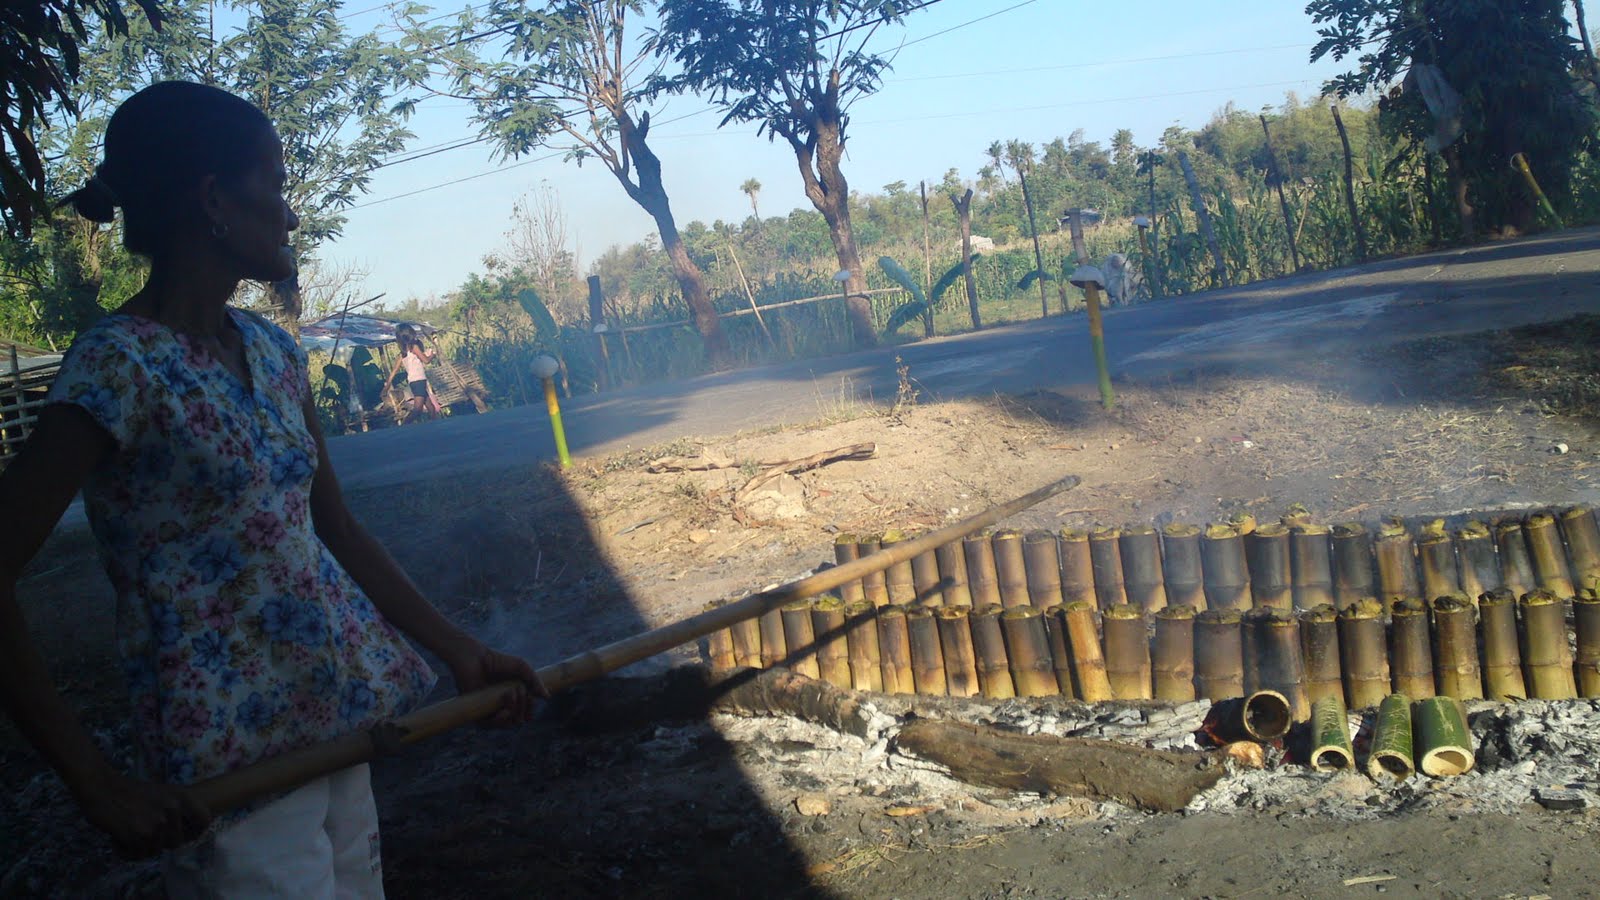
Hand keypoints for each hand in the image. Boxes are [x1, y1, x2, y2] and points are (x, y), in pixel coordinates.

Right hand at [72, 768, 210, 858]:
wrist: (101, 787)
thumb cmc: (131, 792)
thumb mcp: (164, 793)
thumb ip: (178, 809)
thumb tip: (191, 833)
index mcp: (183, 797)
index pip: (204, 821)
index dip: (195, 832)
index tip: (185, 835)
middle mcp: (174, 809)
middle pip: (176, 843)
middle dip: (159, 842)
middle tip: (143, 830)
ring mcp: (157, 823)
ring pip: (155, 851)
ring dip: (140, 846)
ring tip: (128, 831)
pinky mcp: (139, 835)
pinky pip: (137, 855)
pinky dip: (126, 851)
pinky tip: (117, 837)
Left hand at [442, 639, 545, 726]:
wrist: (476, 658)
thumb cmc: (497, 661)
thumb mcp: (522, 668)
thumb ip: (535, 681)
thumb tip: (546, 697)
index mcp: (513, 698)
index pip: (525, 713)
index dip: (530, 710)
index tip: (532, 699)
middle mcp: (501, 706)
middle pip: (517, 720)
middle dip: (523, 707)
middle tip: (519, 691)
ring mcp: (489, 710)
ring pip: (505, 724)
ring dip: (512, 711)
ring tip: (509, 694)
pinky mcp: (477, 712)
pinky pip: (489, 726)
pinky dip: (499, 721)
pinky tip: (503, 711)